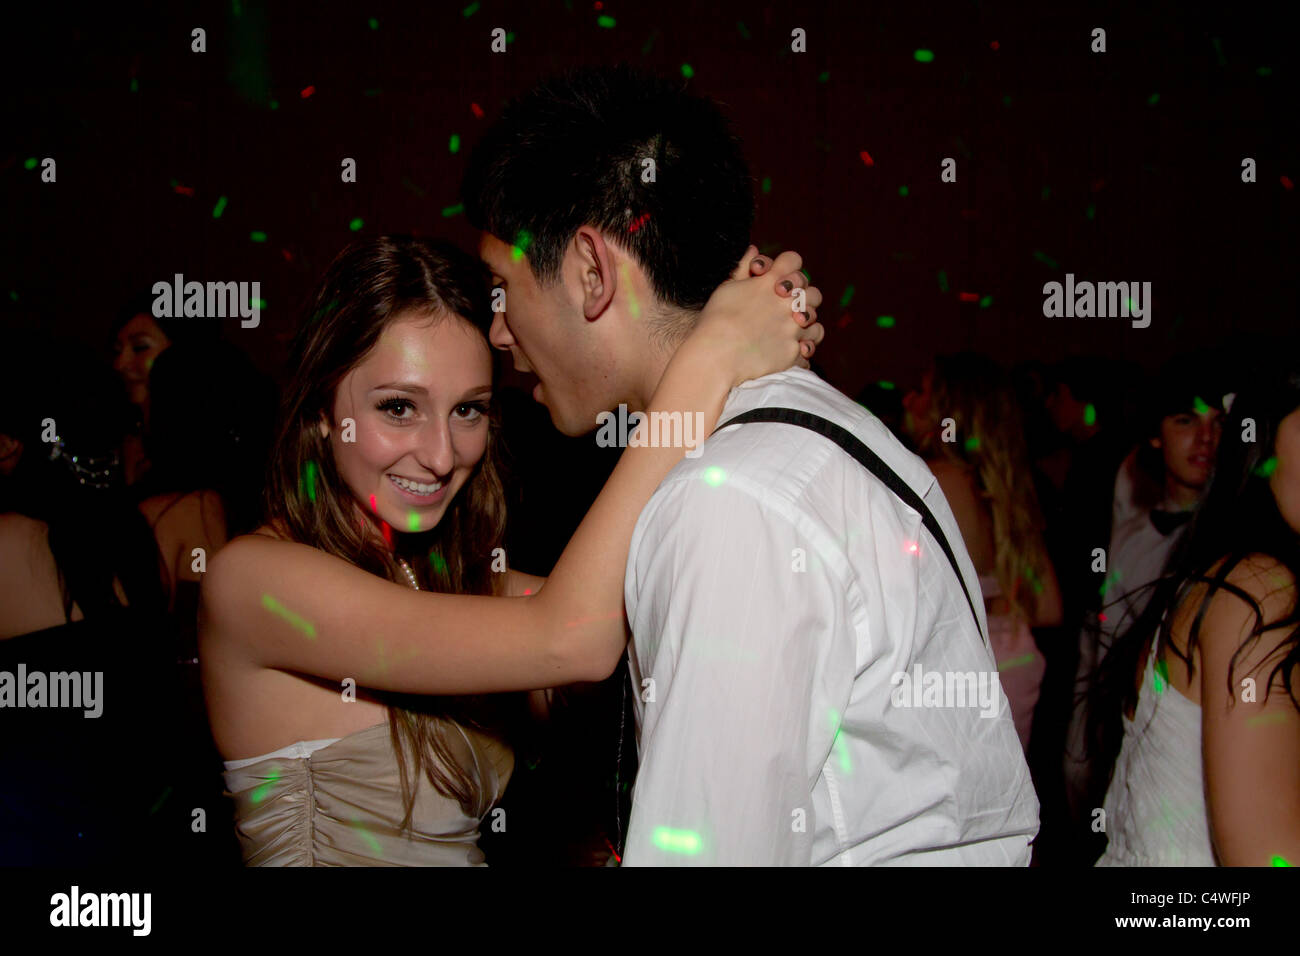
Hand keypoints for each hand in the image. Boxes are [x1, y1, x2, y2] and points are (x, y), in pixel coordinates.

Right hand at [688, 245, 824, 388]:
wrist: (717, 353)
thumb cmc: (717, 319)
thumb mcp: (727, 287)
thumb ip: (743, 267)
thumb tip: (754, 250)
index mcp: (770, 282)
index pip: (793, 260)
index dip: (788, 266)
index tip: (778, 279)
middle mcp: (786, 303)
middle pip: (812, 292)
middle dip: (804, 297)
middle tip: (788, 306)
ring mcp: (792, 328)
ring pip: (814, 321)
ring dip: (806, 323)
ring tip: (793, 328)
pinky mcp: (792, 351)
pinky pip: (808, 348)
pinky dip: (803, 349)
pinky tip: (793, 350)